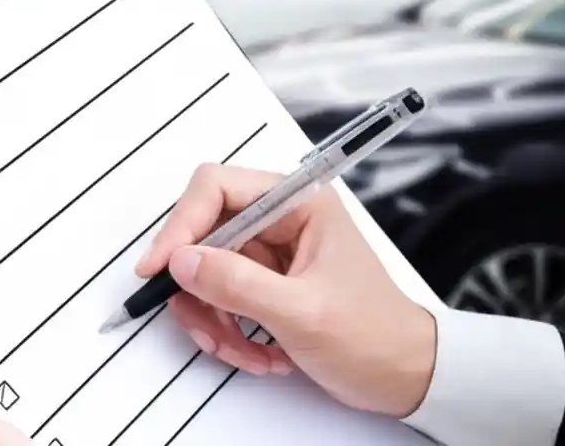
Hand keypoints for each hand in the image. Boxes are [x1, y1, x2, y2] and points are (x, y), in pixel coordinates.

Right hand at [134, 163, 436, 417]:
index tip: (159, 267)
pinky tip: (256, 353)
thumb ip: (238, 283)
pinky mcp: (262, 283)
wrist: (405, 377)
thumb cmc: (376, 336)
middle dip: (198, 287)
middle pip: (203, 233)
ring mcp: (269, 253)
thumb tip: (181, 262)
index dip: (182, 224)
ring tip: (241, 350)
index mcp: (299, 203)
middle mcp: (280, 219)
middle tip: (204, 324)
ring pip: (204, 271)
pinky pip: (218, 297)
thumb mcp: (302, 313)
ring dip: (212, 317)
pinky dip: (225, 329)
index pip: (216, 188)